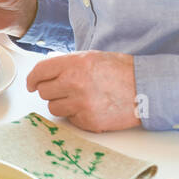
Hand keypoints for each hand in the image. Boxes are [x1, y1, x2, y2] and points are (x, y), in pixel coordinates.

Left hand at [26, 51, 140, 132]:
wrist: (147, 89)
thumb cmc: (122, 71)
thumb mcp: (92, 57)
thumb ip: (68, 63)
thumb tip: (46, 71)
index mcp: (74, 64)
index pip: (40, 72)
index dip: (32, 79)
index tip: (31, 84)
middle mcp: (74, 83)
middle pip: (43, 91)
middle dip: (50, 91)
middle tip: (62, 90)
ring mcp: (81, 104)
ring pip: (53, 108)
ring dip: (61, 104)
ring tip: (80, 98)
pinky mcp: (88, 121)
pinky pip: (69, 119)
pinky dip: (76, 114)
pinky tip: (91, 107)